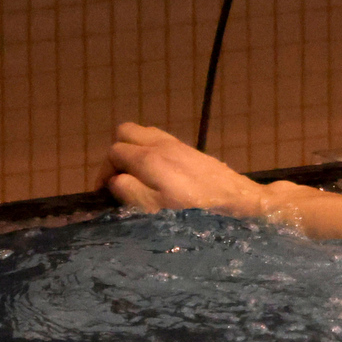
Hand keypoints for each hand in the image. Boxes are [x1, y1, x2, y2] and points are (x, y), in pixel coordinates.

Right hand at [100, 122, 269, 217]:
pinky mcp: (189, 149)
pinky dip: (150, 150)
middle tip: (120, 177)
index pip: (113, 153)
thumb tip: (115, 180)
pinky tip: (157, 171)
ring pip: (143, 133)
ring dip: (133, 149)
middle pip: (125, 132)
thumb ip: (129, 191)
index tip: (106, 191)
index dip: (105, 172)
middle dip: (117, 153)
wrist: (237, 198)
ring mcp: (176, 143)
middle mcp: (160, 144)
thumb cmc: (195, 208)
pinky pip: (160, 139)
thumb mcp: (155, 207)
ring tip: (136, 174)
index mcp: (148, 158)